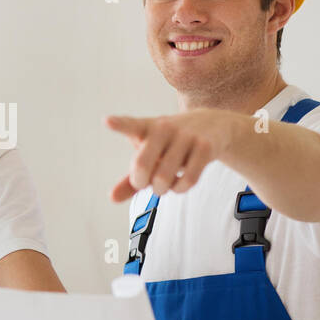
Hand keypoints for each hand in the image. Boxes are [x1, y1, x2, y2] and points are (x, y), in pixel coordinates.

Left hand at [105, 109, 237, 202]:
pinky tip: (178, 183)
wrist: (212, 124)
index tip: (107, 121)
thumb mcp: (150, 154)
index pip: (131, 126)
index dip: (119, 124)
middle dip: (141, 182)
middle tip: (144, 183)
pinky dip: (179, 189)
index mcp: (147, 127)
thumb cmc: (170, 143)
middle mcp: (165, 128)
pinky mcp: (205, 147)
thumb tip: (112, 198)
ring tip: (163, 184)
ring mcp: (186, 136)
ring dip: (161, 189)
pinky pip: (187, 180)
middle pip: (143, 166)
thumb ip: (131, 177)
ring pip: (164, 178)